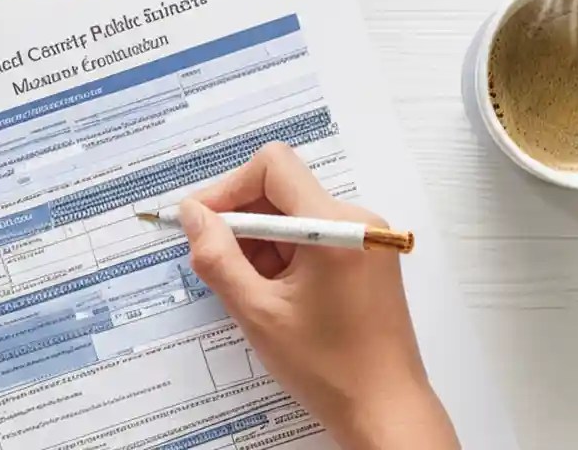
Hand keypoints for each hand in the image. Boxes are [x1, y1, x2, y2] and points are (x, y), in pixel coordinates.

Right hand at [181, 143, 457, 449]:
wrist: (385, 410)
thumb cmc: (327, 367)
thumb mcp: (257, 313)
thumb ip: (217, 258)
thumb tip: (192, 215)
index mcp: (335, 226)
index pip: (273, 167)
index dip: (229, 188)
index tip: (202, 223)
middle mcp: (357, 220)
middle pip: (282, 190)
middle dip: (241, 222)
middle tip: (215, 264)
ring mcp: (365, 238)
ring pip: (294, 216)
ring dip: (261, 244)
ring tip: (251, 293)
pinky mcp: (366, 258)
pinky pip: (313, 237)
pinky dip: (284, 257)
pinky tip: (275, 297)